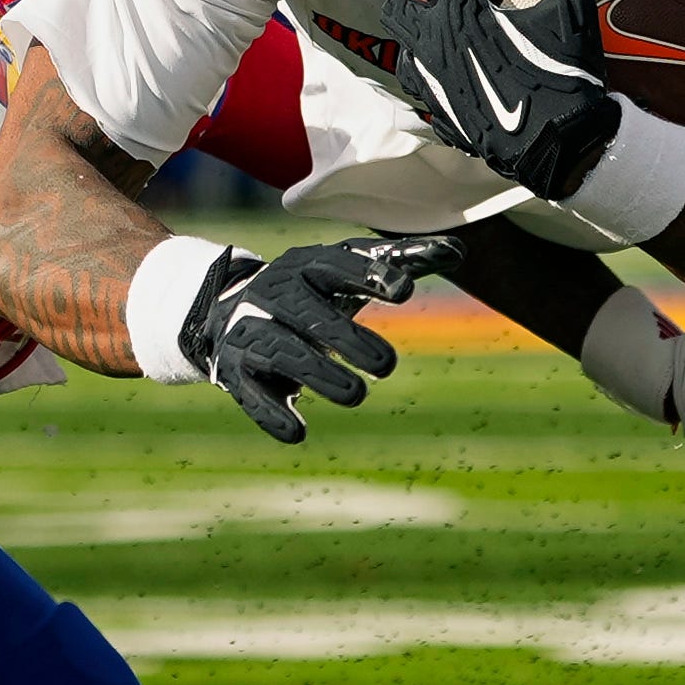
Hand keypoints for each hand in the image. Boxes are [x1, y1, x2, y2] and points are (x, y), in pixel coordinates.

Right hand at [183, 234, 457, 442]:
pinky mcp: (234, 371)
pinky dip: (272, 414)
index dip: (369, 276)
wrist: (227, 312)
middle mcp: (272, 294)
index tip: (405, 291)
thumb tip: (457, 252)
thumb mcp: (346, 273)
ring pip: (281, 352)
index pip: (336, 264)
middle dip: (346, 337)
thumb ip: (399, 262)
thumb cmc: (311, 293)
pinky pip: (251, 394)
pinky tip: (298, 432)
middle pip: (306, 313)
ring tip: (356, 395)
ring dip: (318, 375)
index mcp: (305, 265)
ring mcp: (248, 332)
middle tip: (387, 364)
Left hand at [382, 0, 619, 196]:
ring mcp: (432, 85)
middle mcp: (433, 46)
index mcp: (458, 13)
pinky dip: (434, 76)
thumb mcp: (573, 11)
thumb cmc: (562, 75)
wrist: (559, 146)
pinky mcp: (441, 116)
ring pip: (404, 53)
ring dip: (417, 38)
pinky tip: (453, 76)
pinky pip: (424, 90)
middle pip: (398, 8)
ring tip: (442, 34)